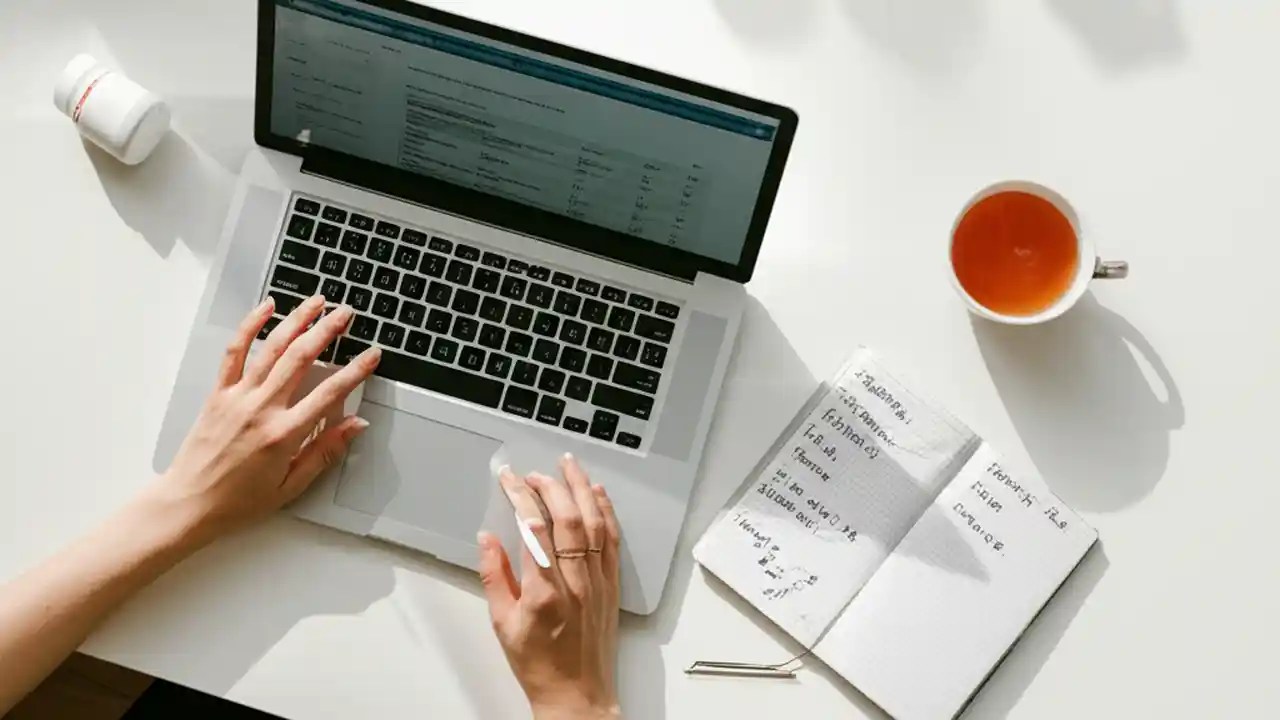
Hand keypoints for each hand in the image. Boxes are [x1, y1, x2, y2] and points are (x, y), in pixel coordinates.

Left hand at [148, 294, 380, 546]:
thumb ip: (325, 451)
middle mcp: (261, 409)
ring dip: (296, 320)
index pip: (330, 393)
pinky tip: (266, 308)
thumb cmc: (238, 502)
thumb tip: (355, 425)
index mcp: (283, 434)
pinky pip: (235, 352)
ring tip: (317, 302)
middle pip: (301, 358)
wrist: (188, 503)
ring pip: (272, 347)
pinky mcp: (219, 393)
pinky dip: (250, 326)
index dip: (356, 370)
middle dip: (328, 330)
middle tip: (347, 314)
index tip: (372, 355)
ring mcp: (238, 397)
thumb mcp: (291, 486)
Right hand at [478, 456, 621, 719]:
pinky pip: (612, 539)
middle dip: (551, 486)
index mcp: (543, 591)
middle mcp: (576, 581)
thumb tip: (487, 539)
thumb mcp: (503, 623)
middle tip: (535, 471)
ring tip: (569, 466)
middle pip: (567, 518)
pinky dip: (606, 511)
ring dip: (581, 489)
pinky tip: (597, 494)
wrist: (577, 694)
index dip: (520, 497)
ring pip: (594, 522)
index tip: (509, 479)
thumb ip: (494, 577)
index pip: (532, 529)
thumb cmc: (538, 664)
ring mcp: (598, 581)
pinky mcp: (612, 584)